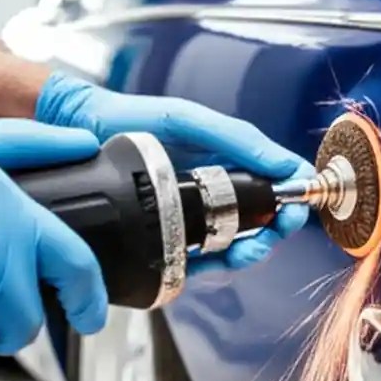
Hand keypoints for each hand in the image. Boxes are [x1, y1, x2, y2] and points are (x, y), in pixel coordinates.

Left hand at [35, 72, 312, 274]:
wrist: (79, 132)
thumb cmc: (131, 118)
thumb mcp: (191, 120)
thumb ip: (238, 139)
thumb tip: (283, 163)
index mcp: (225, 161)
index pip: (272, 184)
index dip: (291, 196)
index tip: (302, 203)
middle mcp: (212, 191)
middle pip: (259, 219)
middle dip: (275, 228)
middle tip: (278, 228)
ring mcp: (192, 216)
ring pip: (236, 242)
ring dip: (252, 249)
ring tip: (249, 247)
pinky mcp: (170, 239)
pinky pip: (203, 260)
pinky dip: (220, 263)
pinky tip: (223, 257)